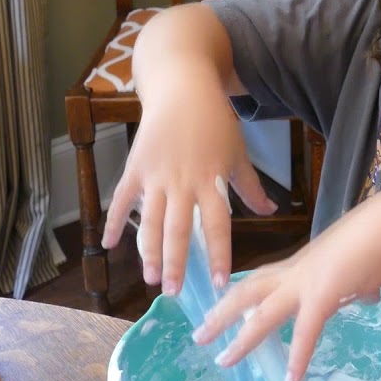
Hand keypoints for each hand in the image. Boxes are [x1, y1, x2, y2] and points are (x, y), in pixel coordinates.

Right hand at [101, 69, 276, 294]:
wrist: (182, 88)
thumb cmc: (215, 121)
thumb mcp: (238, 153)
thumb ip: (251, 188)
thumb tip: (271, 211)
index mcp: (211, 180)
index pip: (218, 225)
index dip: (219, 254)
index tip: (219, 282)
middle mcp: (183, 183)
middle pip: (179, 230)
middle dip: (176, 263)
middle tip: (173, 293)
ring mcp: (156, 176)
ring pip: (151, 221)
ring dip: (149, 252)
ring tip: (150, 279)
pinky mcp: (135, 168)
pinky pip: (123, 199)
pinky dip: (115, 222)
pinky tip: (109, 246)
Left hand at [190, 194, 380, 380]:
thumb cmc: (373, 242)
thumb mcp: (355, 268)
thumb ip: (357, 285)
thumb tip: (369, 295)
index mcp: (298, 265)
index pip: (260, 279)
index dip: (238, 293)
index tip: (219, 306)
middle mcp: (293, 273)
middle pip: (246, 292)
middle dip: (221, 314)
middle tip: (199, 335)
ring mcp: (304, 284)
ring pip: (261, 312)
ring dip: (241, 337)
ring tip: (224, 361)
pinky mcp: (322, 297)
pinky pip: (305, 332)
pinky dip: (298, 357)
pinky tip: (291, 380)